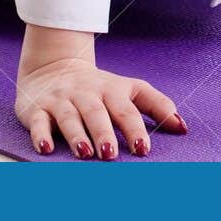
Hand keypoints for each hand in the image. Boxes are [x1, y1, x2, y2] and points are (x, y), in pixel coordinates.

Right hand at [15, 24, 188, 157]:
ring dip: (76, 135)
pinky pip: (38, 121)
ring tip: (85, 153)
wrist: (52, 65)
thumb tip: (183, 128)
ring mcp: (61, 100)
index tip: (143, 148)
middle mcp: (86, 94)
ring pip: (69, 117)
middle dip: (104, 132)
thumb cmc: (98, 87)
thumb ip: (155, 104)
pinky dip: (41, 134)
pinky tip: (46, 149)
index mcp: (110, 90)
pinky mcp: (38, 108)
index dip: (134, 127)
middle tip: (111, 154)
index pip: (125, 108)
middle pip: (96, 112)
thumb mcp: (127, 89)